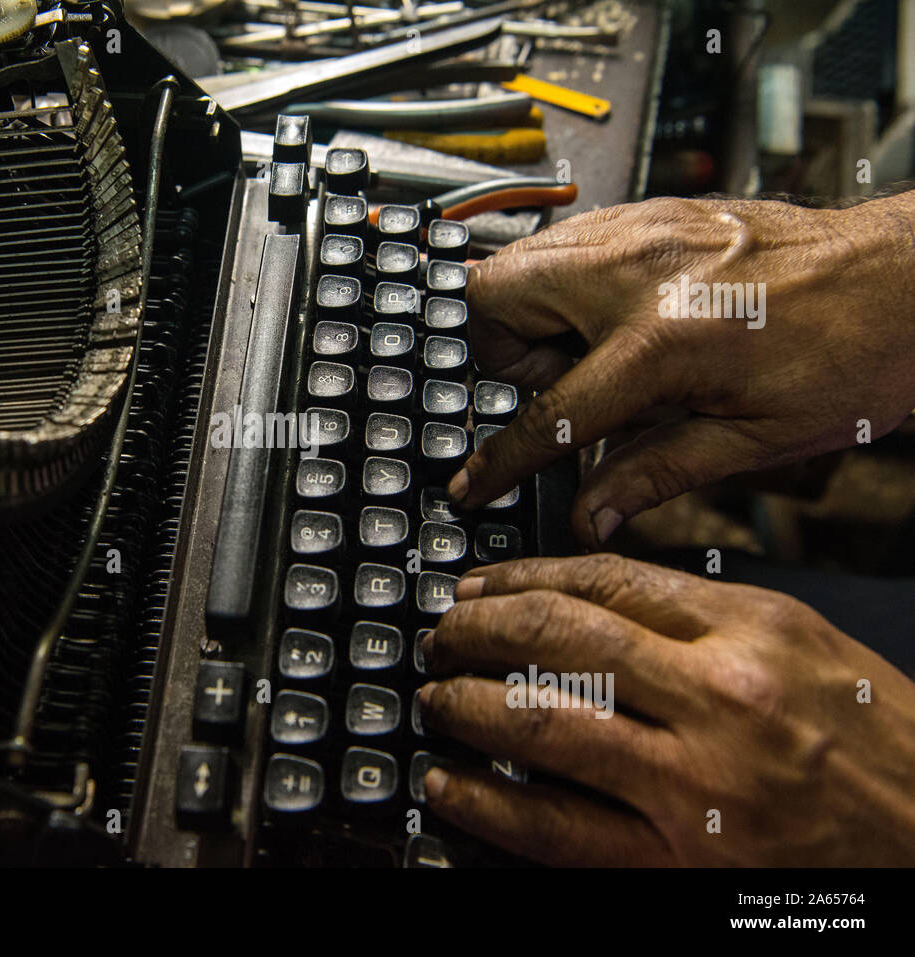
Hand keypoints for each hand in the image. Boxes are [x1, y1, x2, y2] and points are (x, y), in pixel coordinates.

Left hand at [417, 554, 914, 864]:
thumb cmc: (881, 746)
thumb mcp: (804, 648)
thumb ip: (698, 619)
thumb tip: (587, 602)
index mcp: (753, 629)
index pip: (603, 581)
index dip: (520, 578)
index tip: (477, 585)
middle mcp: (720, 696)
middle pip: (558, 639)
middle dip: (478, 631)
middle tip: (442, 634)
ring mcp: (695, 783)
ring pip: (541, 723)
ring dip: (467, 703)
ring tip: (436, 695)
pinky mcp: (677, 863)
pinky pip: (555, 827)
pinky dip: (487, 804)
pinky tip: (448, 783)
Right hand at [452, 194, 914, 545]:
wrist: (909, 280)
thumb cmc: (853, 353)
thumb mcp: (752, 441)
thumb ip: (653, 475)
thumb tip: (591, 516)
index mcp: (659, 340)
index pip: (546, 412)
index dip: (501, 461)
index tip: (474, 483)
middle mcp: (636, 270)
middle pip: (491, 299)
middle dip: (499, 356)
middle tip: (551, 391)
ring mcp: (641, 230)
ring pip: (522, 260)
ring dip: (531, 317)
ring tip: (592, 357)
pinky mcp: (654, 213)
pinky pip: (570, 242)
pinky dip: (568, 287)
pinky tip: (615, 321)